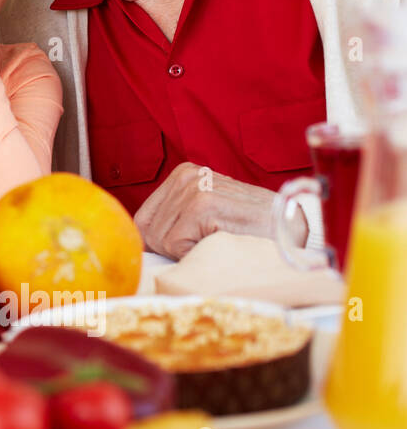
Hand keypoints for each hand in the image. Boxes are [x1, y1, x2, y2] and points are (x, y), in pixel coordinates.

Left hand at [133, 161, 304, 259]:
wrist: (290, 230)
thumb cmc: (249, 229)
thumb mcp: (207, 215)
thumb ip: (174, 219)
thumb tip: (137, 241)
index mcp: (182, 175)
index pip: (142, 220)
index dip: (158, 243)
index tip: (188, 245)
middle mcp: (185, 176)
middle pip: (148, 230)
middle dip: (171, 248)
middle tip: (207, 242)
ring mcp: (194, 188)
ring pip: (160, 239)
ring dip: (185, 251)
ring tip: (217, 239)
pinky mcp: (203, 205)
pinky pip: (175, 244)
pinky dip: (194, 253)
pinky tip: (220, 241)